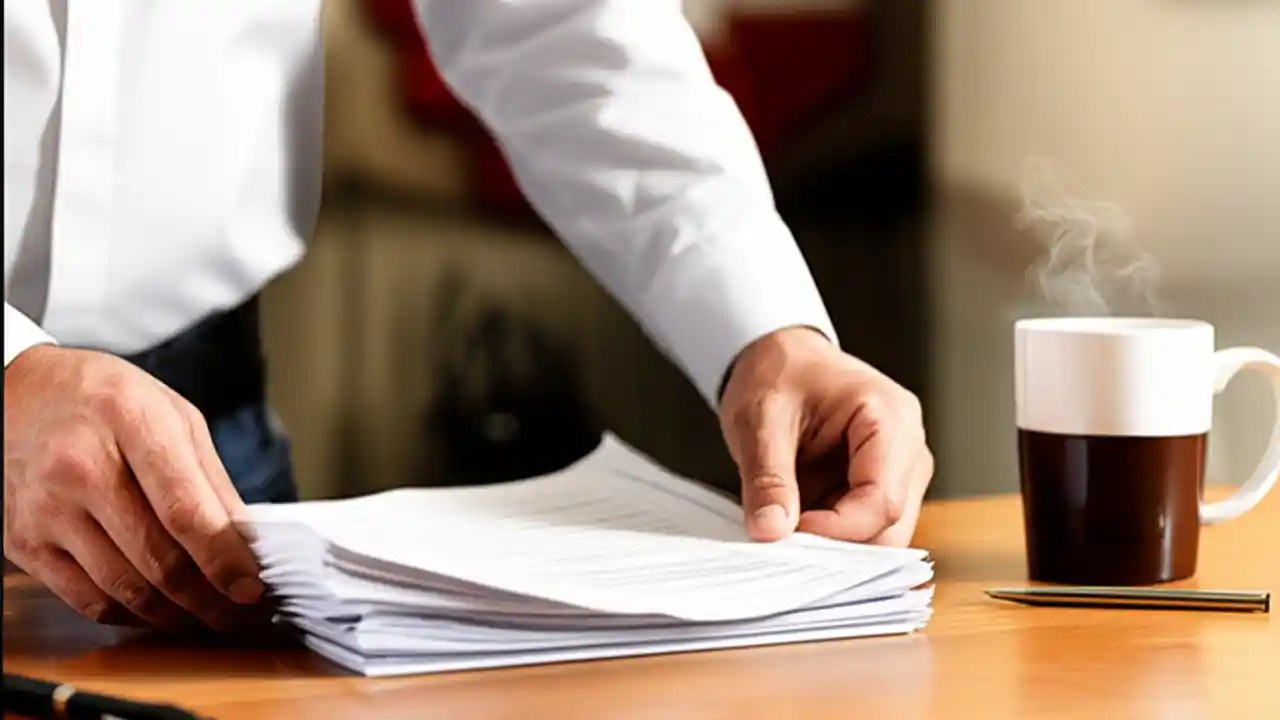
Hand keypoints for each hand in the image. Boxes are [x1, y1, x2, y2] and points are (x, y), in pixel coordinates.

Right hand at [3, 345, 264, 629]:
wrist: (17, 392)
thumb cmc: (105, 399)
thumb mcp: (173, 414)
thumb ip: (211, 478)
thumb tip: (245, 541)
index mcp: (130, 421)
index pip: (184, 510)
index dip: (223, 558)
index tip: (251, 587)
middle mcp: (81, 465)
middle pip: (157, 557)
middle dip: (209, 598)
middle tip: (241, 614)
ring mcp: (46, 507)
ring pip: (124, 587)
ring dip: (175, 614)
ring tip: (209, 616)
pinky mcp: (23, 540)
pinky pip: (86, 598)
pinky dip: (130, 615)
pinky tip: (159, 611)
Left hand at [719, 328, 932, 545]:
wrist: (781, 358)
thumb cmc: (779, 373)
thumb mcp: (760, 419)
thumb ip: (767, 478)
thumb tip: (770, 531)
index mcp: (890, 418)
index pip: (883, 500)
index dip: (837, 530)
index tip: (788, 532)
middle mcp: (907, 449)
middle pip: (892, 527)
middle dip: (838, 544)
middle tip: (784, 541)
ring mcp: (900, 472)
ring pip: (880, 536)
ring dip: (834, 542)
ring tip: (787, 523)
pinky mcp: (880, 488)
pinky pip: (864, 529)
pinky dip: (830, 536)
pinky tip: (796, 521)